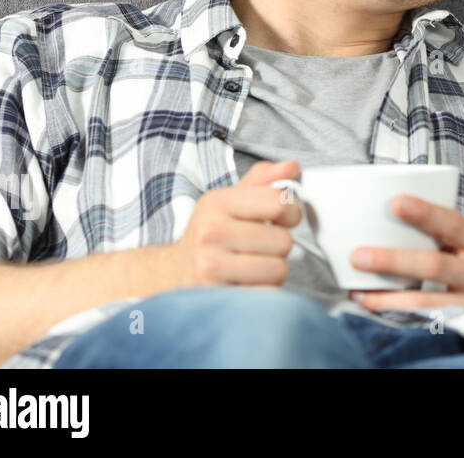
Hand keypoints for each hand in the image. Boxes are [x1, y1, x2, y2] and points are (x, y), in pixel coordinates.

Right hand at [167, 159, 302, 288]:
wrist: (171, 274)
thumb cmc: (209, 235)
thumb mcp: (228, 200)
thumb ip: (263, 181)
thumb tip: (292, 166)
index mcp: (217, 202)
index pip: (279, 202)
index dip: (292, 212)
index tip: (284, 219)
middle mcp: (211, 232)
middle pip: (283, 241)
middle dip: (279, 246)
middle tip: (260, 248)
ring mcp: (211, 266)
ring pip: (278, 269)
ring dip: (273, 271)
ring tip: (253, 266)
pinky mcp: (216, 296)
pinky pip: (267, 294)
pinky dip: (264, 291)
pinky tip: (247, 284)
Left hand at [346, 196, 463, 315]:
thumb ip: (455, 241)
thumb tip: (400, 221)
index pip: (455, 224)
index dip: (426, 212)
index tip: (396, 201)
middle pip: (436, 266)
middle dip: (394, 260)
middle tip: (359, 255)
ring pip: (429, 304)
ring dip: (390, 299)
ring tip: (359, 294)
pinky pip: (433, 327)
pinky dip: (405, 323)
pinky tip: (381, 319)